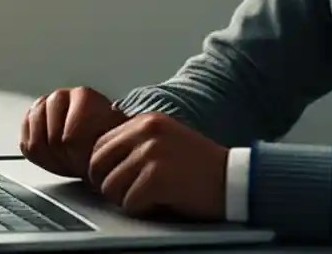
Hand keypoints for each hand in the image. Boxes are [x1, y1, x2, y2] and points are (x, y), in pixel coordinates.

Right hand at [19, 87, 128, 180]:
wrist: (96, 134)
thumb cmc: (104, 137)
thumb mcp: (112, 138)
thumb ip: (101, 141)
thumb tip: (94, 148)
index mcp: (83, 96)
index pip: (72, 136)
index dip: (80, 156)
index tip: (89, 161)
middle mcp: (59, 96)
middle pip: (53, 140)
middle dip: (66, 158)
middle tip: (79, 162)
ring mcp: (41, 107)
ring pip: (36, 143)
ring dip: (52, 158)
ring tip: (67, 160)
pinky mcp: (29, 121)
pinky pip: (26, 144)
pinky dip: (39, 157)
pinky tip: (54, 157)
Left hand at [87, 113, 226, 220]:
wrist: (234, 179)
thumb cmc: (200, 166)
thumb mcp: (165, 140)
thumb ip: (134, 143)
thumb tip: (97, 163)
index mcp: (145, 121)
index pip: (99, 145)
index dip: (101, 168)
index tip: (113, 180)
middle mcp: (146, 132)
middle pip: (98, 166)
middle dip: (108, 185)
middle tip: (129, 194)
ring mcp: (150, 154)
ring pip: (110, 187)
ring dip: (126, 200)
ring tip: (150, 198)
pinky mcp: (156, 178)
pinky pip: (129, 204)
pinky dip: (143, 210)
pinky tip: (161, 204)